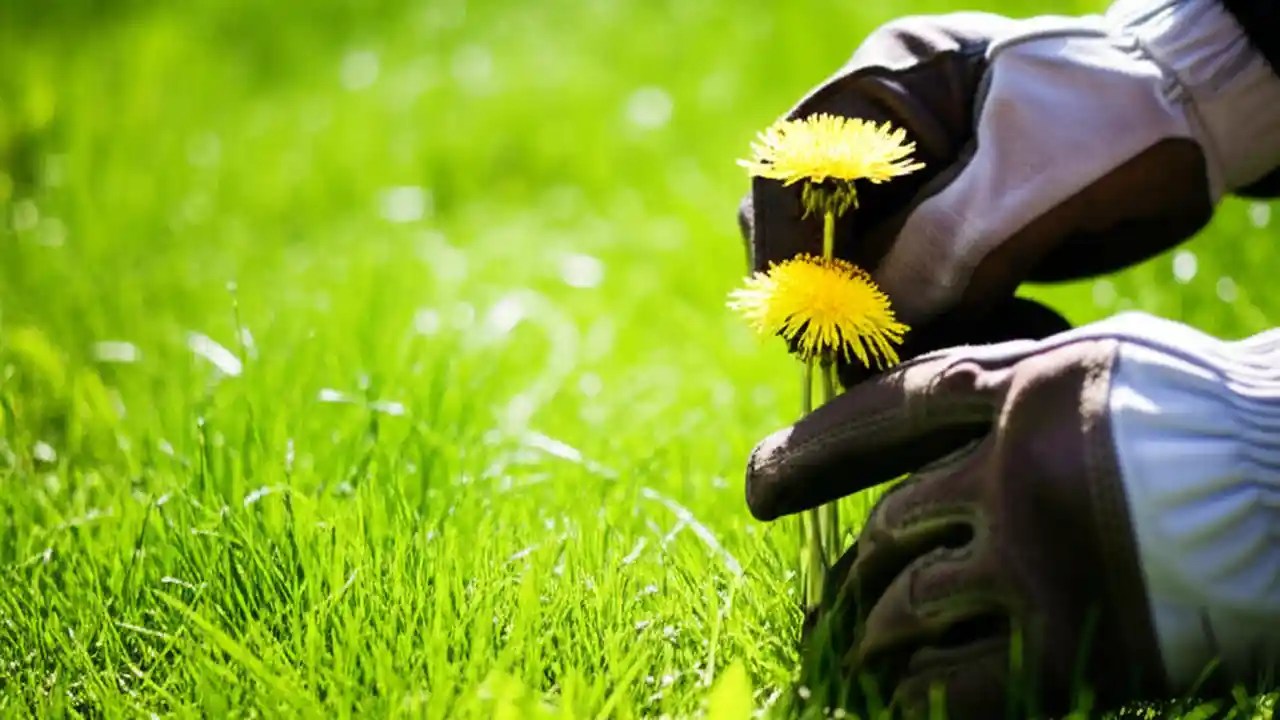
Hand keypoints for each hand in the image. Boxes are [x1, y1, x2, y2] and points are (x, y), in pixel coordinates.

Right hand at [738, 0, 1279, 382]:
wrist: (1198, 124)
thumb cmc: (1116, 126)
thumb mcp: (1023, 188)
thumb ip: (934, 255)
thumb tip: (860, 336)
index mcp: (887, 85)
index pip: (792, 168)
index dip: (782, 251)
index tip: (804, 328)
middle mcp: (885, 131)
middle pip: (811, 223)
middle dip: (827, 296)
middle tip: (855, 361)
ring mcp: (914, 177)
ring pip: (856, 264)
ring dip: (880, 320)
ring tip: (922, 359)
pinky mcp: (944, 221)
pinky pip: (907, 284)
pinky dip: (927, 322)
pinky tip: (971, 337)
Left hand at [747, 313, 1279, 716]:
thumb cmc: (1208, 423)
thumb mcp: (1104, 367)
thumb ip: (1006, 387)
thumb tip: (917, 410)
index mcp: (1021, 390)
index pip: (881, 418)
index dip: (809, 454)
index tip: (759, 487)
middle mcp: (1016, 472)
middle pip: (891, 527)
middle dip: (851, 574)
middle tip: (822, 606)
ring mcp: (1039, 562)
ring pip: (908, 603)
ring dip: (870, 635)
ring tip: (846, 654)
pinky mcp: (1072, 647)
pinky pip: (953, 681)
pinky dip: (913, 692)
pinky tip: (893, 697)